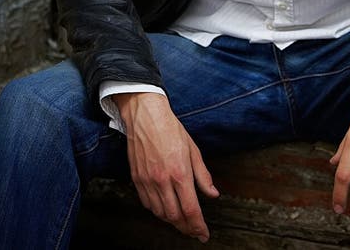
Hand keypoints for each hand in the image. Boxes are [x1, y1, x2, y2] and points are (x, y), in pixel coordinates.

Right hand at [115, 92, 218, 242]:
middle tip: (194, 229)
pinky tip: (165, 208)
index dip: (198, 227)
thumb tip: (212, 193)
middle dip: (186, 227)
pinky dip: (157, 211)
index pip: (191, 210)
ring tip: (181, 220)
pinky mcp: (137, 179)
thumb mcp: (193, 149)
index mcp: (180, 172)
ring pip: (160, 213)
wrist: (146, 115)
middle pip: (175, 216)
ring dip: (172, 221)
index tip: (203, 234)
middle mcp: (163, 180)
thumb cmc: (170, 128)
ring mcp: (148, 181)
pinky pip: (147, 204)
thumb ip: (203, 175)